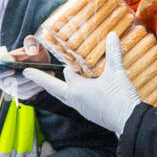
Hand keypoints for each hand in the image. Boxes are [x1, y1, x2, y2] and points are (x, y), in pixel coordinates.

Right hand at [0, 35, 47, 100]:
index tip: (12, 70)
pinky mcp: (21, 93)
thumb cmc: (31, 52)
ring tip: (45, 74)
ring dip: (31, 82)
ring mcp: (10, 87)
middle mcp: (1, 78)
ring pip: (19, 89)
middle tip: (33, 72)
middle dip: (21, 78)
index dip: (0, 72)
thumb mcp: (32, 43)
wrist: (39, 61)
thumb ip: (31, 43)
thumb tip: (32, 52)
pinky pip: (27, 93)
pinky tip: (43, 81)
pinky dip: (36, 88)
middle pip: (7, 82)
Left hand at [24, 32, 140, 135]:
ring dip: (56, 88)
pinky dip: (70, 95)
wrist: (130, 122)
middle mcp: (74, 99)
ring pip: (62, 96)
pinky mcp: (88, 114)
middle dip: (41, 80)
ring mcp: (81, 108)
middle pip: (53, 88)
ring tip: (49, 84)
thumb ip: (113, 54)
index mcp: (76, 89)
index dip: (70, 67)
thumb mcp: (116, 73)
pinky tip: (77, 93)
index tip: (67, 63)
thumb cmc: (120, 98)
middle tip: (26, 73)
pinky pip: (74, 102)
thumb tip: (112, 35)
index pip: (67, 74)